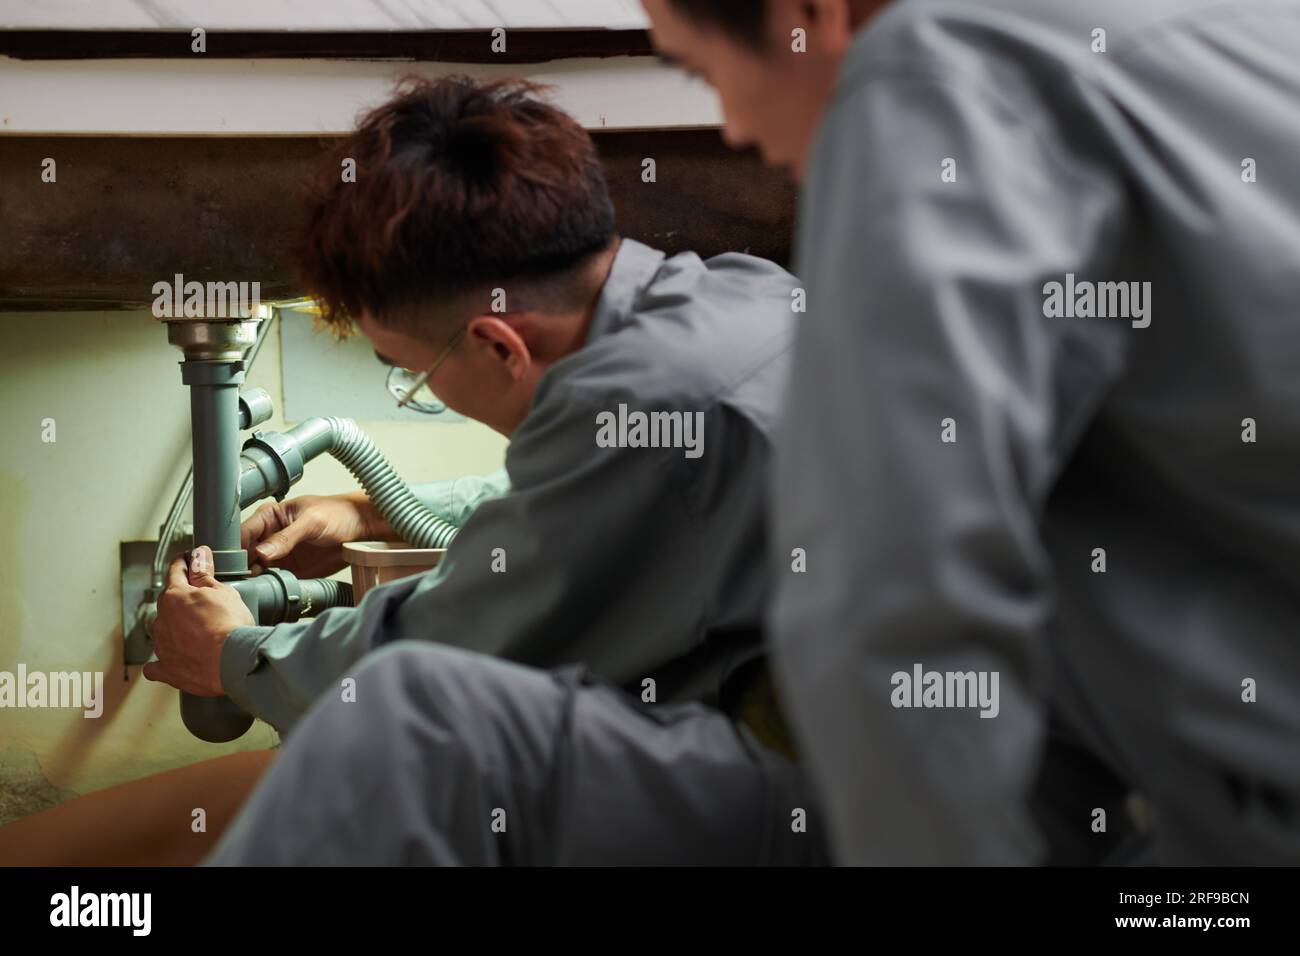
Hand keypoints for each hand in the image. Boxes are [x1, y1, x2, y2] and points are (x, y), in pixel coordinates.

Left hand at [143, 546, 253, 695]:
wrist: (234, 662)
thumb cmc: (230, 626)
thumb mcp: (223, 592)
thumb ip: (205, 574)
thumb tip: (198, 555)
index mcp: (174, 596)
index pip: (175, 571)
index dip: (183, 562)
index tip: (187, 560)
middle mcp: (162, 620)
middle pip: (168, 602)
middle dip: (181, 598)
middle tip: (201, 599)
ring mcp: (162, 646)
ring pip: (163, 630)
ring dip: (175, 627)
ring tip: (197, 632)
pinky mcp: (167, 669)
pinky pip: (156, 666)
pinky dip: (162, 662)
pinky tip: (171, 660)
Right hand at [240, 493, 381, 577]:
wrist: (364, 529)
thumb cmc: (339, 514)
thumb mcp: (312, 522)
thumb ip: (287, 537)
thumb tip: (262, 553)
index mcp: (270, 516)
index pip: (243, 533)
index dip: (235, 549)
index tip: (233, 565)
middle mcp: (269, 536)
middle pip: (244, 555)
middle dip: (241, 568)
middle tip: (240, 581)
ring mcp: (279, 555)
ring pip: (255, 570)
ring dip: (253, 580)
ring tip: (254, 588)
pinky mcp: (291, 570)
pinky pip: (272, 581)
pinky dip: (268, 587)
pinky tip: (268, 592)